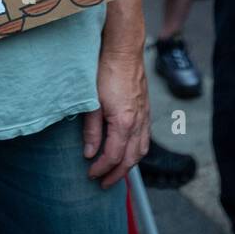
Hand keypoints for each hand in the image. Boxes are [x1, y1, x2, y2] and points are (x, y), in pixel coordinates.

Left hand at [82, 48, 149, 187]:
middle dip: (117, 174)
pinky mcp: (146, 109)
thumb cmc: (105, 72)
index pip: (113, 156)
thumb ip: (91, 130)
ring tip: (116, 172)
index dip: (101, 168)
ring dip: (129, 165)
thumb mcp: (92, 102)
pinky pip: (145, 138)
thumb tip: (89, 153)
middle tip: (103, 183)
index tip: (90, 174)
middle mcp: (138, 123)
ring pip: (141, 150)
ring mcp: (145, 116)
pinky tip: (128, 150)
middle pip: (130, 158)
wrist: (124, 50)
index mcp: (124, 123)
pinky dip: (137, 151)